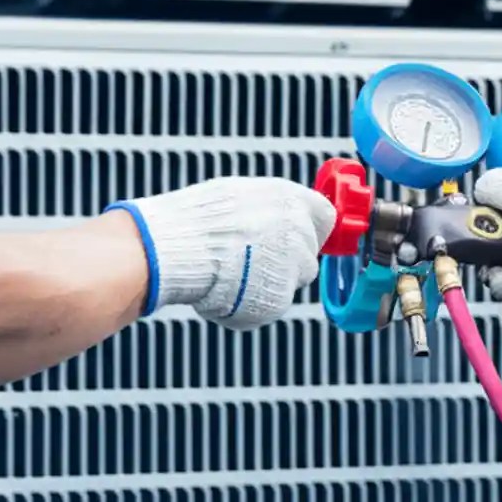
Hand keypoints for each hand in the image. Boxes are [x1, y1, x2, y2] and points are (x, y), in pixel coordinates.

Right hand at [108, 177, 335, 329]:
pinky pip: (270, 305)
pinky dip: (251, 304)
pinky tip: (226, 291)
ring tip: (232, 275)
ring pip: (291, 282)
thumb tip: (278, 217)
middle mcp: (300, 231)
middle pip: (308, 255)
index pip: (326, 216)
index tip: (301, 238)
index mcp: (291, 200)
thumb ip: (270, 210)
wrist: (175, 248)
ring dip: (270, 283)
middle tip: (251, 260)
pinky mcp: (279, 298)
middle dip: (285, 261)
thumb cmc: (197, 220)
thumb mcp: (240, 196)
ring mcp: (292, 266)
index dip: (313, 229)